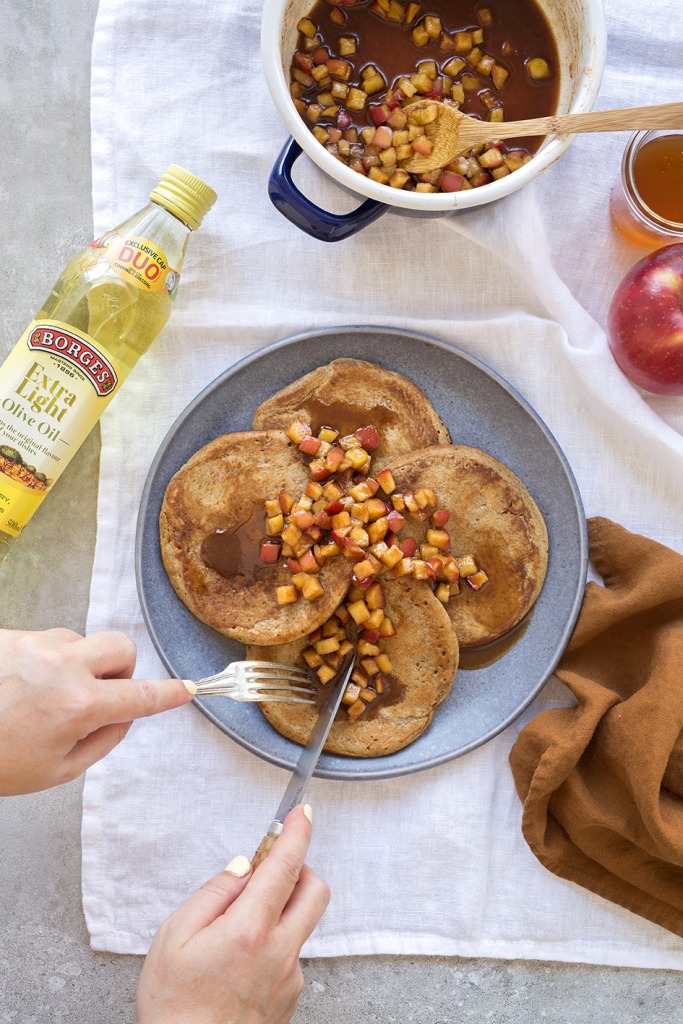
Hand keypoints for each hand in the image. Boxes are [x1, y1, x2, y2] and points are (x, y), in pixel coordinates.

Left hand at [0, 628, 193, 794]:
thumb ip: (101, 742)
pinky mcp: (10, 634)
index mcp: (77, 706)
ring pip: (79, 641)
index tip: (184, 689)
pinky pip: (44, 639)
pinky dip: (42, 660)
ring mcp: (33, 644)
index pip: (140, 696)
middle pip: (121, 646)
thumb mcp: (54, 771)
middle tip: (99, 691)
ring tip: (41, 694)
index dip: (168, 694)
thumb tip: (125, 716)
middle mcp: (60, 667)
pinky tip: (18, 685)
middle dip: (120, 668)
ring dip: (75, 663)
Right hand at [137, 804, 329, 1023]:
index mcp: (250, 930)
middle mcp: (280, 952)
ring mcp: (289, 977)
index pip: (286, 866)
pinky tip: (238, 963)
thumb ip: (213, 893)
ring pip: (301, 923)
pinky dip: (273, 942)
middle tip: (268, 871)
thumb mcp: (174, 938)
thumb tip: (243, 868)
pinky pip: (290, 954)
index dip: (297, 832)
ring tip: (234, 931)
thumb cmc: (173, 1008)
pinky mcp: (290, 998)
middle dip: (298, 869)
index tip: (303, 812)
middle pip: (315, 890)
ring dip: (281, 909)